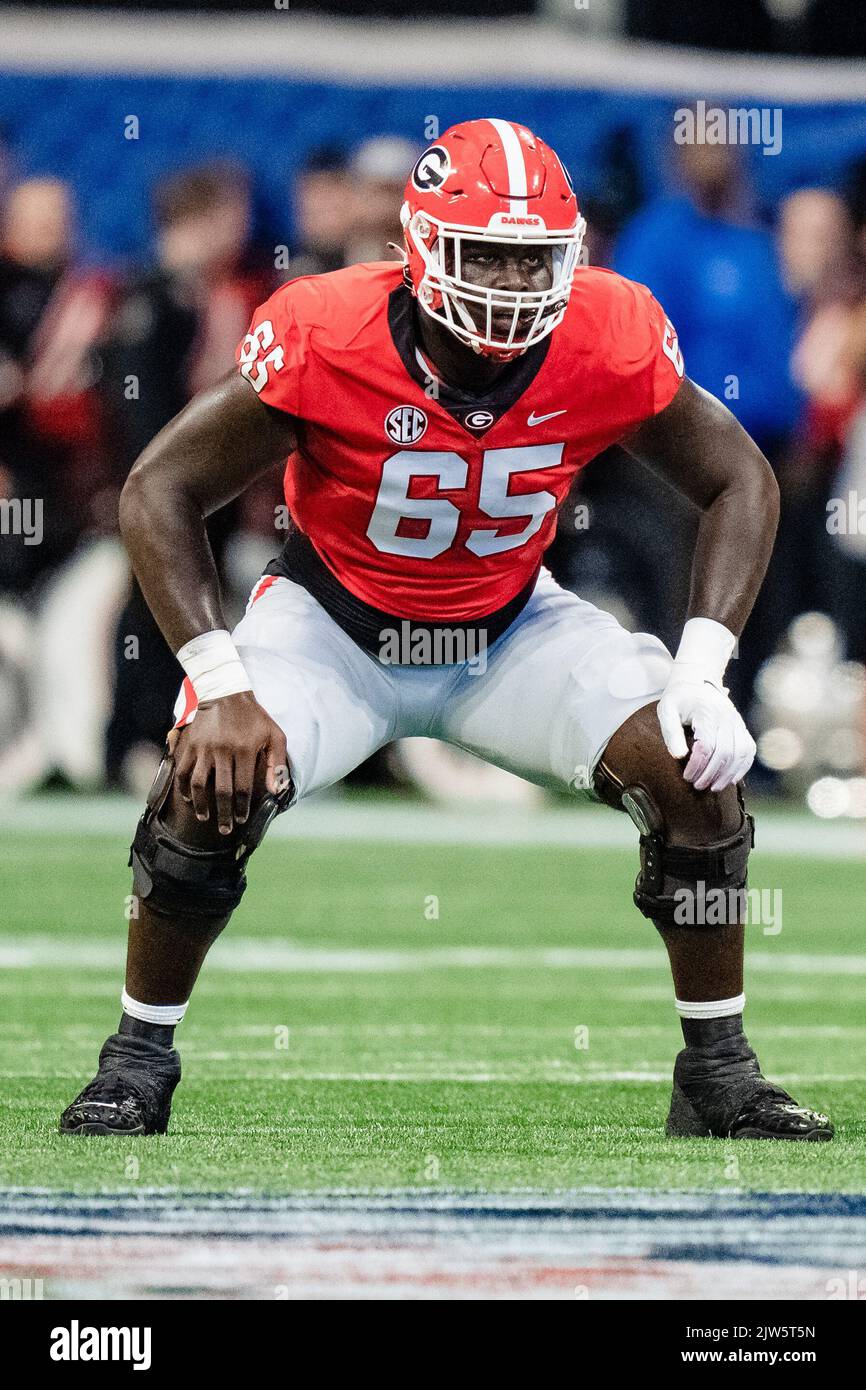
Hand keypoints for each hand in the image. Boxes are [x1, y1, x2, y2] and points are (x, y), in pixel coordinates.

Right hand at [174, 690, 288, 833]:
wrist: (225, 693)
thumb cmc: (254, 717)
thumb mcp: (274, 735)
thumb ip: (277, 763)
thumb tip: (276, 791)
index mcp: (246, 749)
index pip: (243, 788)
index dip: (242, 808)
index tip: (241, 820)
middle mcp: (223, 750)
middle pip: (222, 791)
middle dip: (224, 814)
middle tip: (224, 830)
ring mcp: (204, 748)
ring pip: (199, 784)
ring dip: (201, 805)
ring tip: (205, 817)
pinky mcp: (190, 744)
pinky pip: (184, 770)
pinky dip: (184, 787)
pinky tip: (189, 798)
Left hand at [657, 671, 755, 791]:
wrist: (697, 680)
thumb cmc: (679, 698)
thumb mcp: (667, 710)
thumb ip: (671, 732)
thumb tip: (679, 756)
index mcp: (706, 713)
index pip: (706, 745)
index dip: (697, 765)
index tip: (686, 776)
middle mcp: (726, 717)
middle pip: (724, 752)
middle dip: (711, 774)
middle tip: (697, 786)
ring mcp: (737, 722)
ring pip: (740, 754)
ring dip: (727, 774)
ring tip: (713, 787)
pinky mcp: (741, 728)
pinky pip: (748, 750)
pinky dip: (742, 767)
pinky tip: (731, 780)